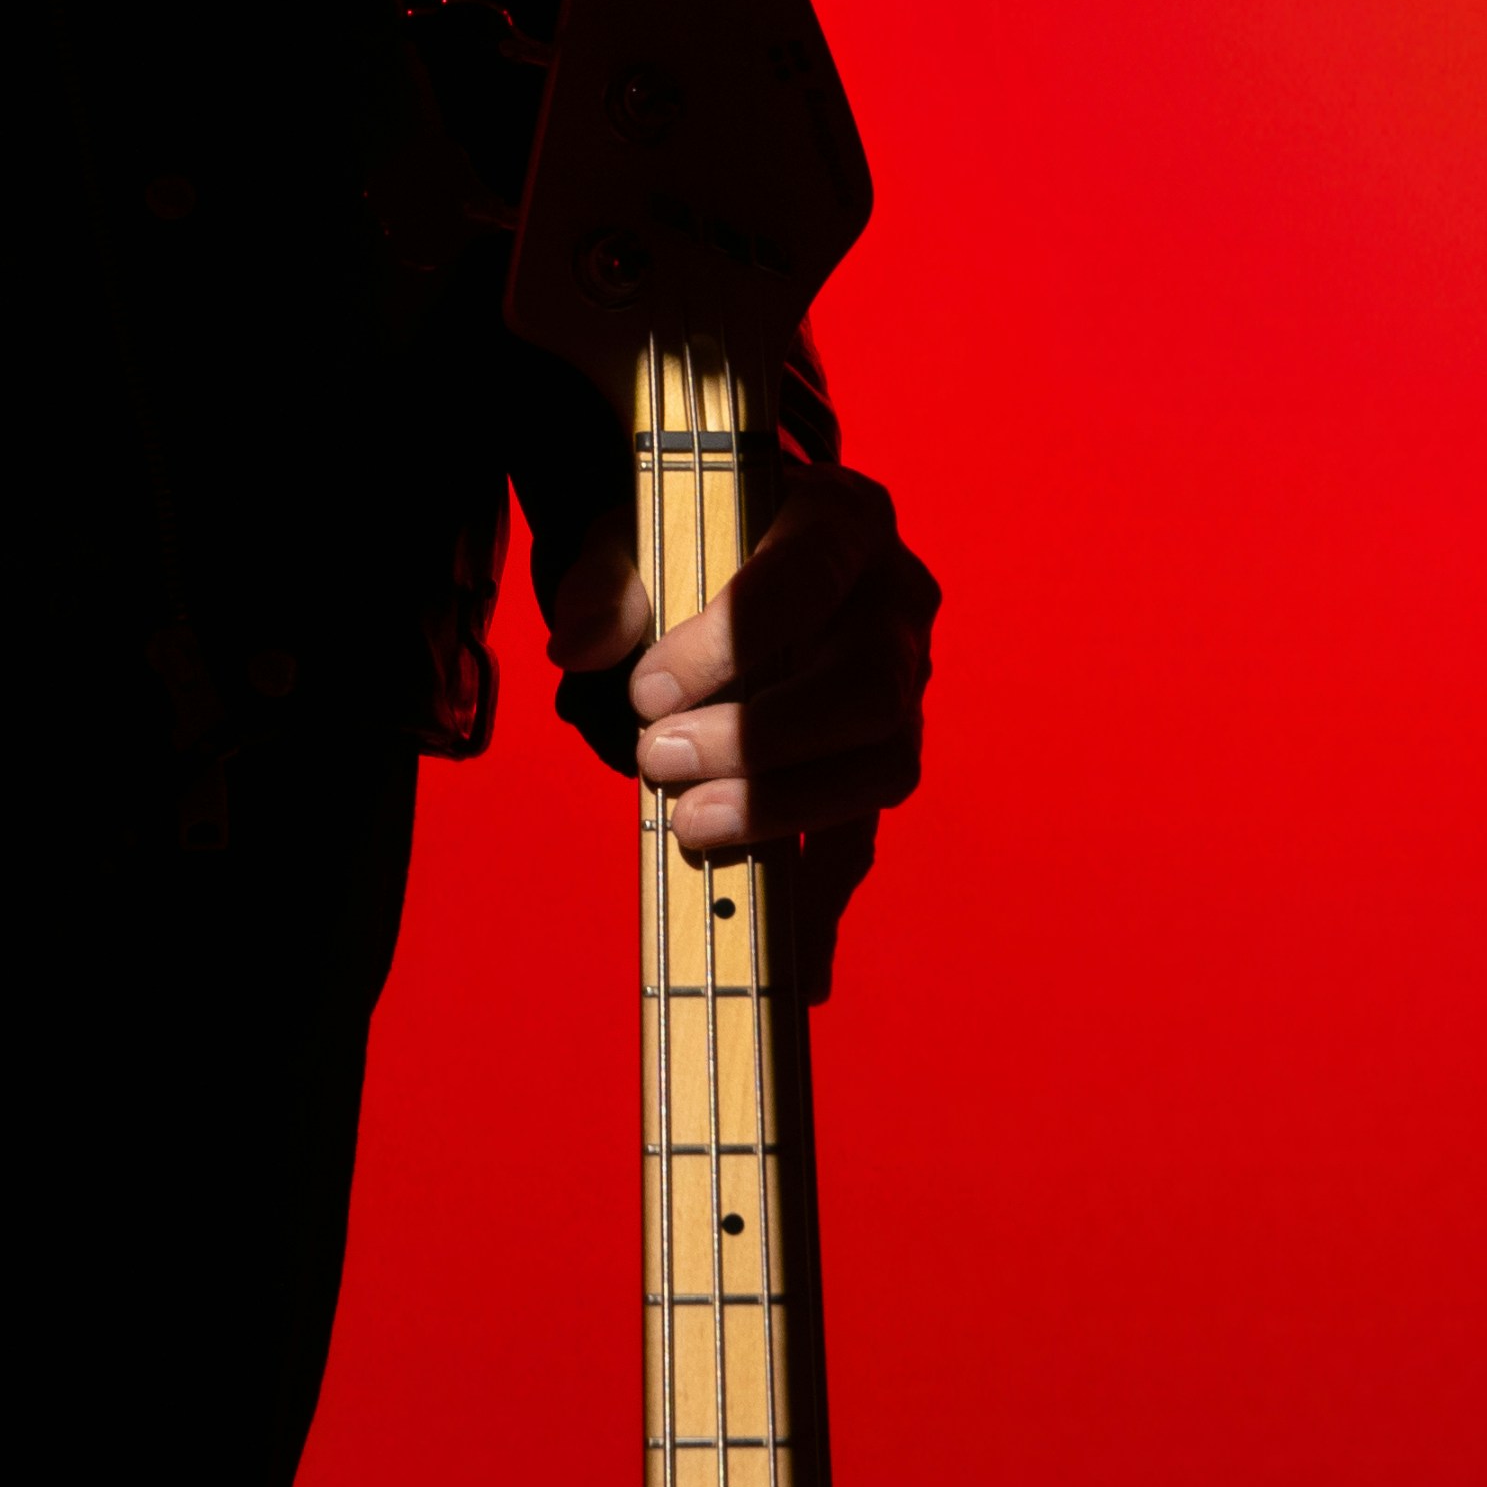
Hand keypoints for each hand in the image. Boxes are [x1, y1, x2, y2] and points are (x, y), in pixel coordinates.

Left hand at [536, 459, 934, 950]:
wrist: (735, 550)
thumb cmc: (687, 533)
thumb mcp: (635, 529)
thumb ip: (606, 578)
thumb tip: (581, 644)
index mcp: (843, 518)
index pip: (811, 575)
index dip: (731, 639)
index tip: (645, 689)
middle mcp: (896, 601)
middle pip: (867, 684)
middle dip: (763, 737)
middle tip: (657, 759)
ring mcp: (904, 685)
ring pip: (884, 762)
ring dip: (787, 808)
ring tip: (689, 829)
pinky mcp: (881, 758)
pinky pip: (868, 834)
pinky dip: (828, 898)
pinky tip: (803, 968)